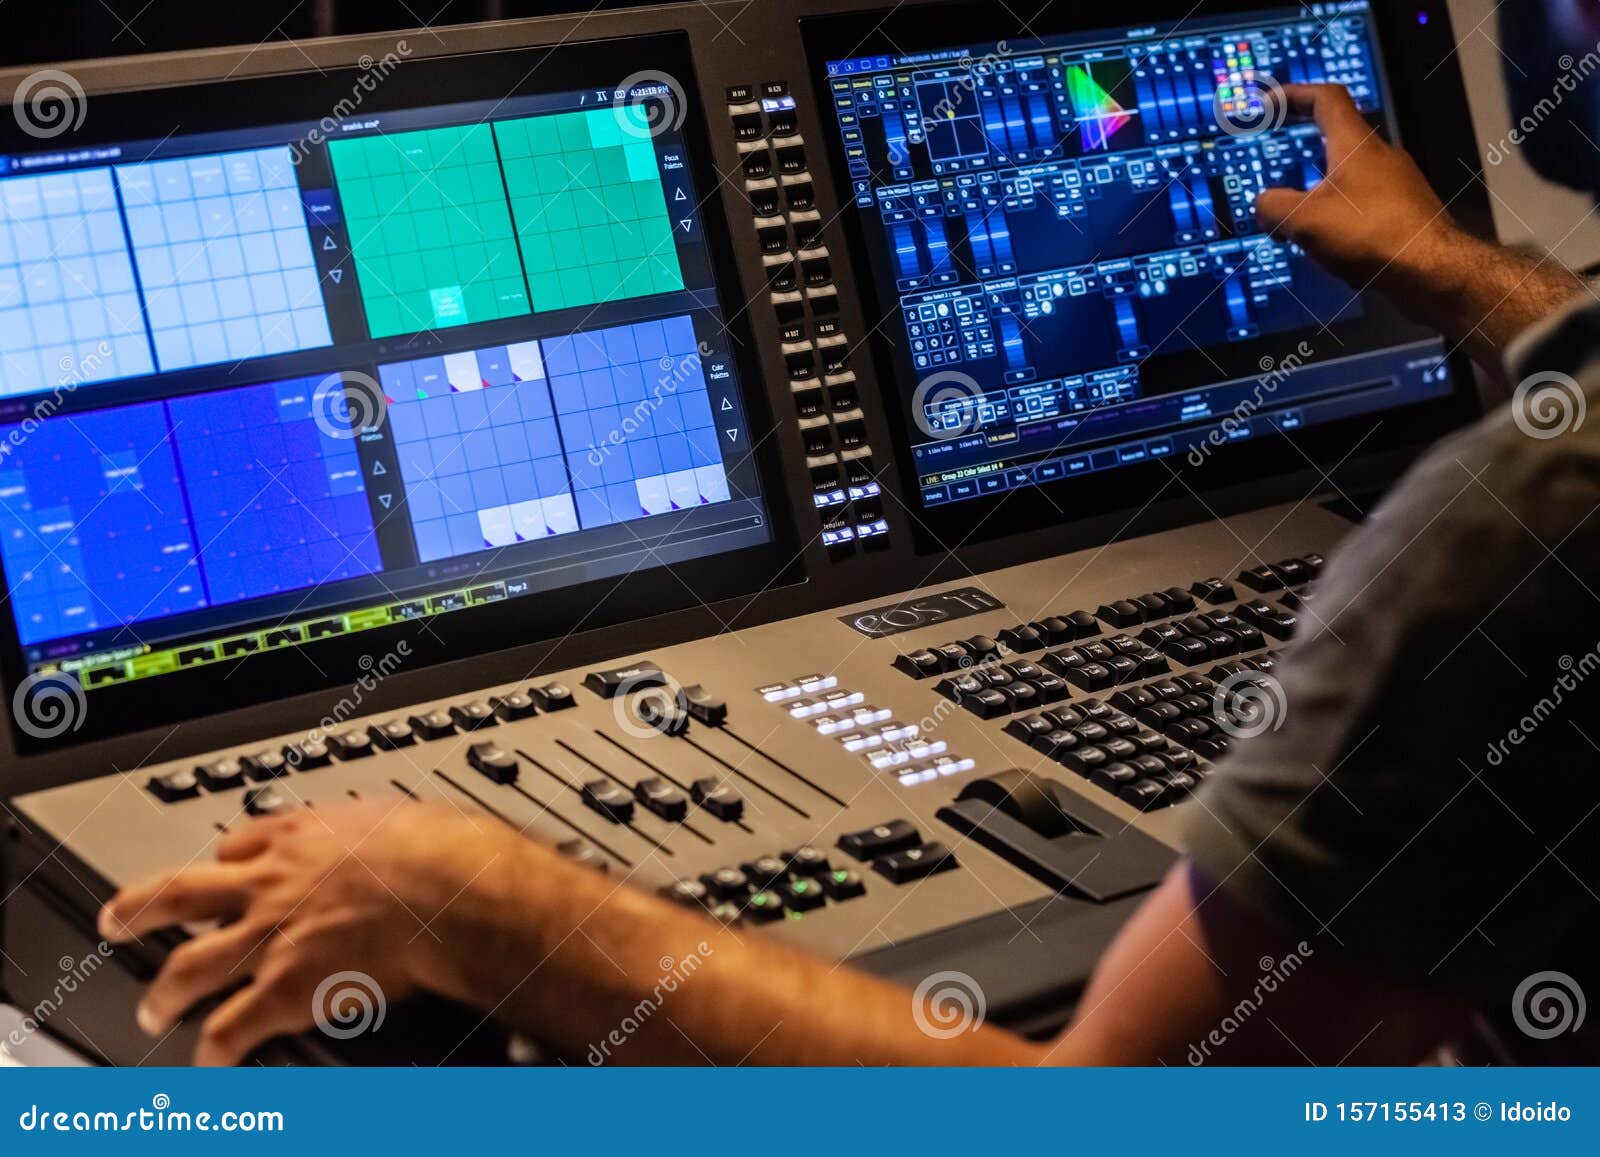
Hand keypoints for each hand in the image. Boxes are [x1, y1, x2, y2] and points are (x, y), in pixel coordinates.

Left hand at [98, 801, 513, 1064]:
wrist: (451, 892)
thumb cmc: (445, 854)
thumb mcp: (404, 818)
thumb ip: (385, 832)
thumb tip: (414, 835)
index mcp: (302, 836)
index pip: (240, 841)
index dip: (228, 860)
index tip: (226, 867)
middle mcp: (271, 883)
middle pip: (179, 893)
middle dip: (141, 909)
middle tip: (118, 918)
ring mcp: (269, 937)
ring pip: (189, 966)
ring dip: (165, 992)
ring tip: (153, 1008)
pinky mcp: (283, 990)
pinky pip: (230, 1028)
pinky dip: (214, 1051)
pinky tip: (210, 1065)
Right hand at [1255, 84, 1457, 287]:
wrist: (1432, 270)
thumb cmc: (1370, 234)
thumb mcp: (1305, 220)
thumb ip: (1274, 206)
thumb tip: (1264, 204)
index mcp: (1355, 144)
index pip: (1326, 99)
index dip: (1294, 94)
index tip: (1270, 104)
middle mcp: (1380, 155)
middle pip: (1337, 139)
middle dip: (1303, 151)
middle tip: (1278, 166)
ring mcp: (1398, 183)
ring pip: (1349, 175)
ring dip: (1319, 189)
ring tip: (1296, 220)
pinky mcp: (1407, 211)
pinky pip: (1364, 202)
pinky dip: (1339, 213)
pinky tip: (1329, 244)